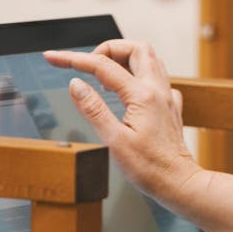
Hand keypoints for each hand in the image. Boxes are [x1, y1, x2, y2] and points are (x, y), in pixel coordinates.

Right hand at [43, 41, 199, 203]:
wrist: (179, 183)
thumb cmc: (150, 169)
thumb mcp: (114, 141)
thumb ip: (93, 109)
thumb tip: (75, 84)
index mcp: (142, 96)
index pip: (102, 66)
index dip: (73, 59)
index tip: (53, 57)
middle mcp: (158, 90)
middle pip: (135, 48)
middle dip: (108, 48)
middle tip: (88, 65)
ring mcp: (167, 97)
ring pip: (149, 59)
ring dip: (125, 58)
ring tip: (104, 77)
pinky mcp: (171, 107)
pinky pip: (157, 78)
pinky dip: (138, 74)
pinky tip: (128, 91)